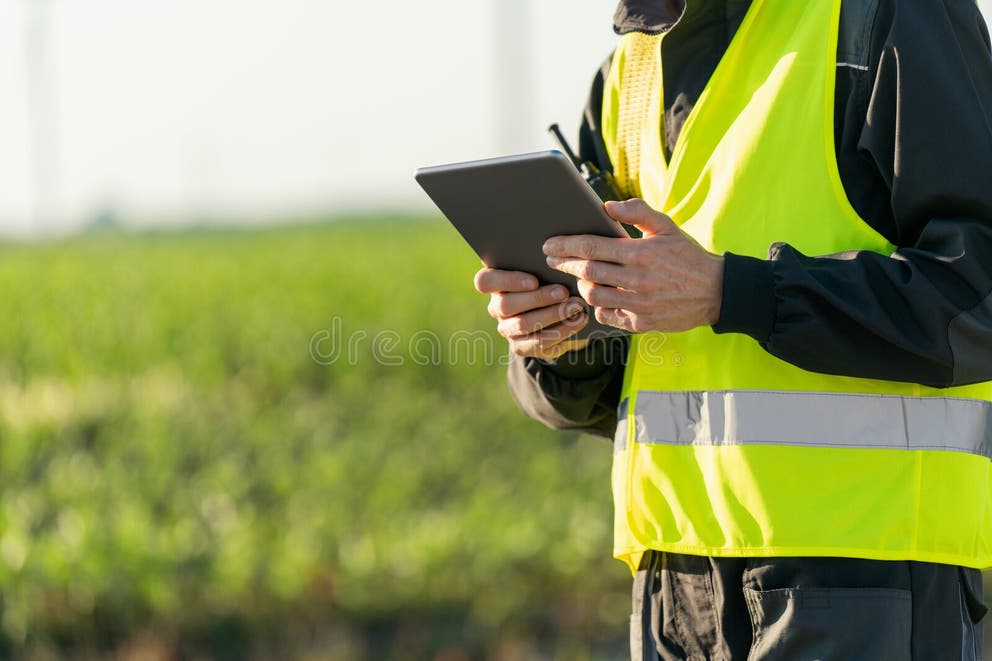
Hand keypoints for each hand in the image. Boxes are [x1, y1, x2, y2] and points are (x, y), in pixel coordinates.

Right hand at [473, 268, 589, 358]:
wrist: (557, 310)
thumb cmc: (549, 279)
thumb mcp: (543, 268)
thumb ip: (542, 263)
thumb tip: (558, 255)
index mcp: (494, 283)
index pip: (484, 281)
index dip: (507, 281)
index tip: (534, 280)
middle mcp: (496, 307)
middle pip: (506, 305)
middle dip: (538, 298)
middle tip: (564, 292)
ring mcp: (507, 328)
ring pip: (523, 324)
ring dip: (552, 314)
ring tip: (576, 306)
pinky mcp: (520, 346)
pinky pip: (537, 342)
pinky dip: (561, 331)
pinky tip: (578, 321)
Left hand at [543, 198, 724, 333]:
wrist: (717, 292)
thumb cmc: (687, 257)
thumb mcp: (668, 227)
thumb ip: (638, 212)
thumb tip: (607, 206)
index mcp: (641, 252)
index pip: (592, 247)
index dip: (565, 246)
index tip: (549, 245)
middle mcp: (638, 279)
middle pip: (587, 273)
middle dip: (564, 265)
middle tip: (551, 259)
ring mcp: (639, 304)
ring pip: (594, 297)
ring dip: (580, 286)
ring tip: (578, 277)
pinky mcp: (642, 323)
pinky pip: (608, 316)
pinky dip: (598, 307)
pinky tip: (598, 297)